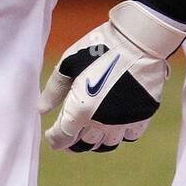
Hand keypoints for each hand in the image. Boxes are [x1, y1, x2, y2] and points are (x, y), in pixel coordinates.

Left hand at [38, 0, 185, 152]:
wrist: (139, 40)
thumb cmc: (99, 47)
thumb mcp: (68, 63)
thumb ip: (54, 90)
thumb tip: (42, 109)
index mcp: (80, 111)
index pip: (62, 139)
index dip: (54, 139)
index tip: (51, 135)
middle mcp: (102, 123)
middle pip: (84, 145)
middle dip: (73, 142)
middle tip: (70, 134)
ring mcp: (124, 121)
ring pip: (107, 144)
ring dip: (97, 140)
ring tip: (92, 130)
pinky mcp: (143, 116)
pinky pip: (130, 135)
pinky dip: (121, 133)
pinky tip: (116, 123)